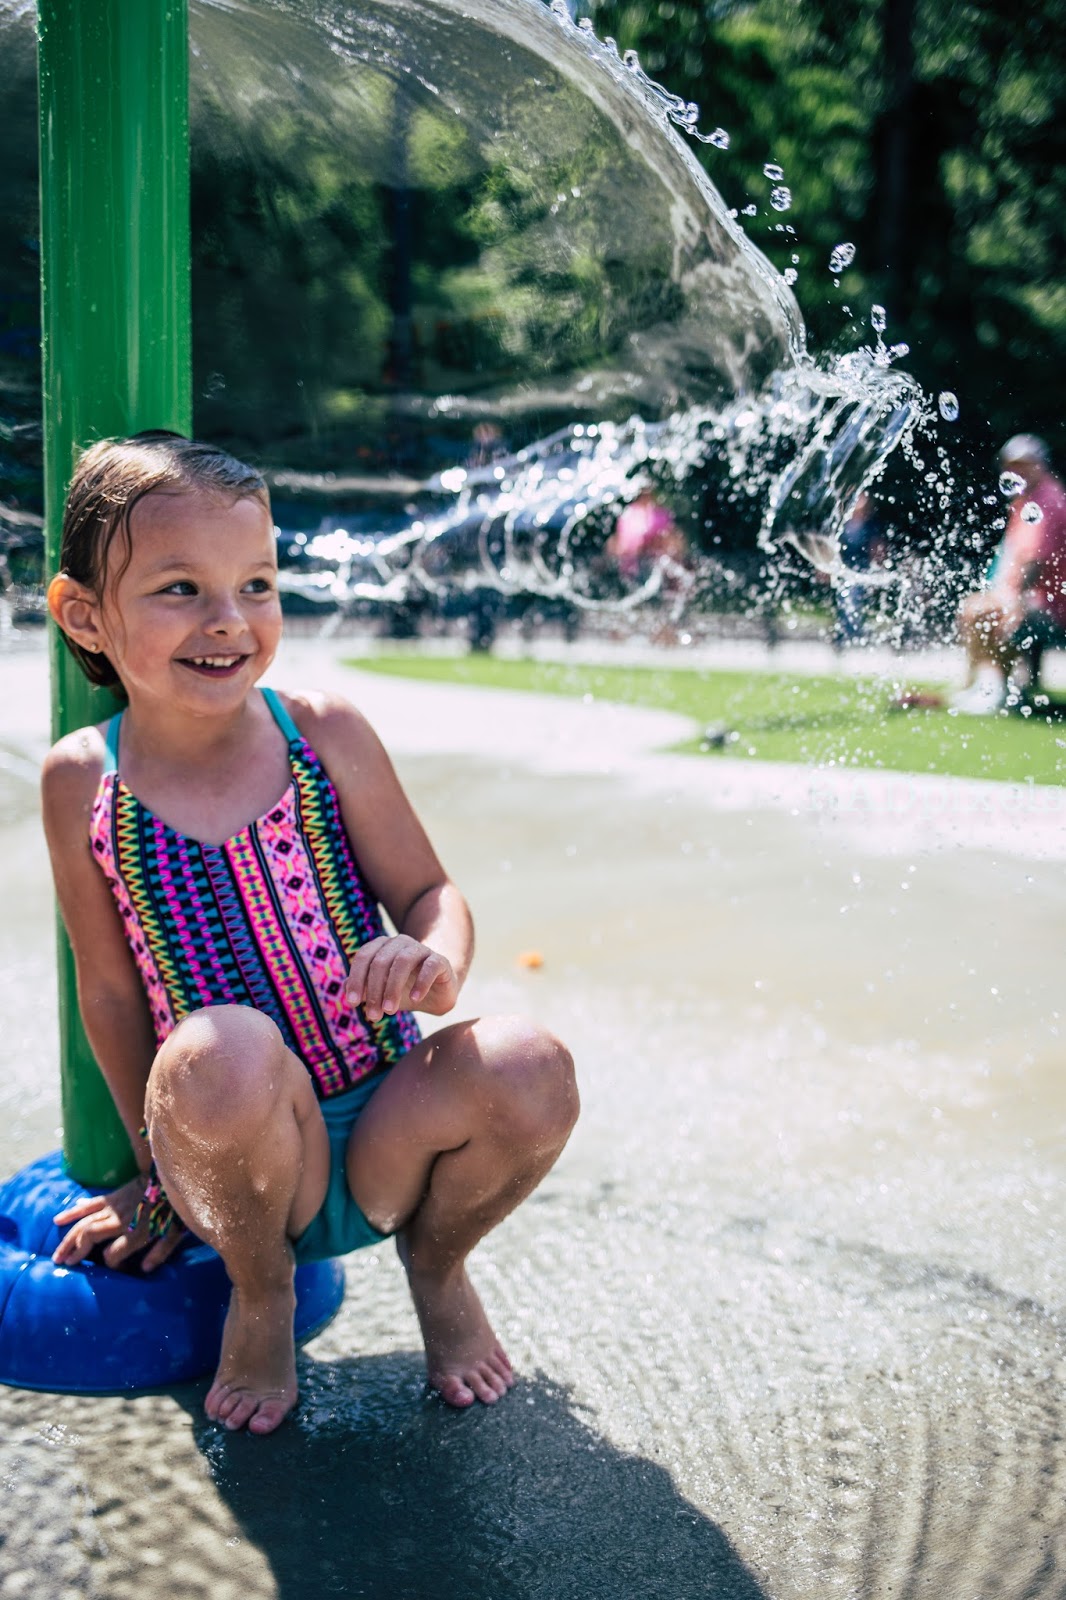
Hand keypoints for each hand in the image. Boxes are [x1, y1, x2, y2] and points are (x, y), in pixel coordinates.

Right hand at [52, 1174, 183, 1273]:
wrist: (170, 1172)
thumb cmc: (175, 1206)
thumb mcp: (175, 1232)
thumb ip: (160, 1253)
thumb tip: (145, 1271)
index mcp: (136, 1232)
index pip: (113, 1255)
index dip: (112, 1265)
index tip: (116, 1269)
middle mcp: (120, 1220)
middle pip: (89, 1237)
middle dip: (75, 1251)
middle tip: (63, 1264)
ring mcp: (113, 1207)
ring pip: (84, 1222)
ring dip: (68, 1238)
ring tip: (57, 1253)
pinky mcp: (112, 1196)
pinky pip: (89, 1205)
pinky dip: (73, 1212)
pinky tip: (59, 1219)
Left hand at [346, 935, 457, 1019]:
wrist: (437, 992)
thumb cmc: (404, 989)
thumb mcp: (380, 992)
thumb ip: (362, 989)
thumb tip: (346, 993)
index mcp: (382, 946)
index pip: (364, 957)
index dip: (356, 979)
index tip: (352, 1003)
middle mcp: (400, 943)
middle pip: (381, 961)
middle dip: (374, 990)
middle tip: (373, 1015)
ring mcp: (421, 949)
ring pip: (403, 961)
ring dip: (393, 987)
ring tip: (390, 1010)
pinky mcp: (440, 960)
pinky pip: (430, 966)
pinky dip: (421, 982)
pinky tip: (415, 999)